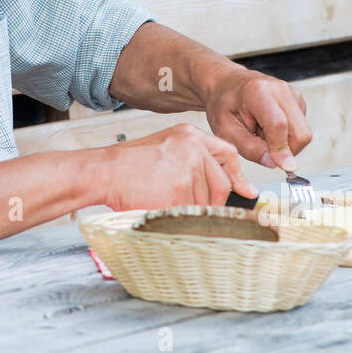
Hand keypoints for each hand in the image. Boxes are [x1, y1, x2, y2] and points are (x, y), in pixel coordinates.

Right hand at [98, 123, 258, 210]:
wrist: (105, 171)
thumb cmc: (131, 165)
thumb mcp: (168, 149)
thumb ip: (198, 161)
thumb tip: (233, 185)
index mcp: (190, 135)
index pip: (228, 154)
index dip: (237, 176)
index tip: (246, 190)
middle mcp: (193, 149)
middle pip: (221, 184)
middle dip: (211, 201)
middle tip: (189, 204)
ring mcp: (188, 170)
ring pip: (206, 202)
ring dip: (190, 208)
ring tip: (164, 198)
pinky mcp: (179, 191)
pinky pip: (191, 212)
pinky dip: (178, 216)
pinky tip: (160, 204)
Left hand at [205, 68, 311, 171]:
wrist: (227, 85)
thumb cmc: (224, 105)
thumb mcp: (225, 130)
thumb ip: (249, 148)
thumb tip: (274, 163)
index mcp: (258, 91)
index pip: (279, 125)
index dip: (282, 149)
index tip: (284, 167)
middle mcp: (280, 89)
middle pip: (300, 132)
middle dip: (286, 150)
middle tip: (261, 146)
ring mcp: (292, 93)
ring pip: (302, 133)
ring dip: (284, 142)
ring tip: (261, 132)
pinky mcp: (298, 100)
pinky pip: (300, 128)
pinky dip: (286, 134)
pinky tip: (268, 127)